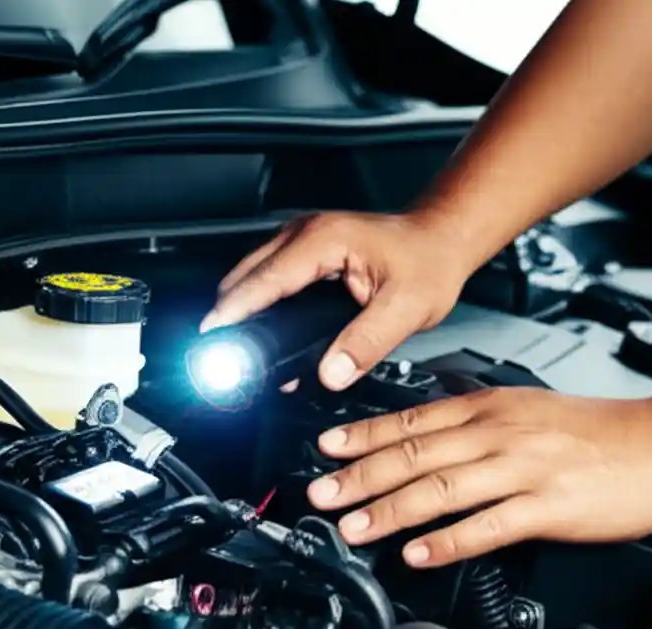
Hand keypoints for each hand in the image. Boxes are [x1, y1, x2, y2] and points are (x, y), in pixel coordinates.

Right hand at [203, 211, 468, 390]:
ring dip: (238, 306)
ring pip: (249, 274)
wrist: (441, 238)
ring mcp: (300, 238)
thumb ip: (367, 343)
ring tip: (231, 348)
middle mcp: (304, 233)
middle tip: (217, 356)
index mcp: (323, 242)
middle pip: (243, 275)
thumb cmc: (427, 262)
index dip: (233, 310)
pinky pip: (265, 275)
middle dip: (226, 313)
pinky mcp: (303, 250)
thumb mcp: (407, 308)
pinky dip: (254, 300)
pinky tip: (257, 330)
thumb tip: (330, 373)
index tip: (211, 336)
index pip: (263, 280)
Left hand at [306, 387, 651, 566]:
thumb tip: (424, 432)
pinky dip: (448, 541)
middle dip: (360, 476)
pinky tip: (419, 554)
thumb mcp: (525, 404)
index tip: (327, 447)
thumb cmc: (596, 429)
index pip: (412, 419)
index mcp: (490, 407)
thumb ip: (473, 417)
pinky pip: (488, 526)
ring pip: (441, 489)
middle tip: (322, 493)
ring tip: (354, 527)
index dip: (364, 435)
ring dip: (390, 510)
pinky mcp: (547, 507)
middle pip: (415, 455)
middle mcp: (499, 434)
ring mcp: (522, 470)